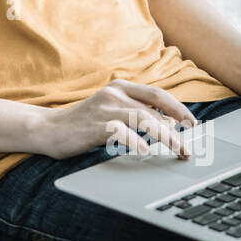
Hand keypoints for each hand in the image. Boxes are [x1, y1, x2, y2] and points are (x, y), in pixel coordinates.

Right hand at [36, 79, 198, 158]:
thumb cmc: (82, 124)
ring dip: (164, 136)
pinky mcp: (94, 125)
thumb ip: (135, 112)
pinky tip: (145, 152)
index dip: (178, 108)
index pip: (157, 94)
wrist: (47, 129)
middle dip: (175, 130)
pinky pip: (122, 132)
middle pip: (154, 109)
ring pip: (143, 118)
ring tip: (175, 150)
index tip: (193, 123)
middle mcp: (113, 94)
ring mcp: (104, 109)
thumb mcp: (111, 112)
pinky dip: (136, 142)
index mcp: (119, 87)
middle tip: (186, 148)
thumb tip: (168, 123)